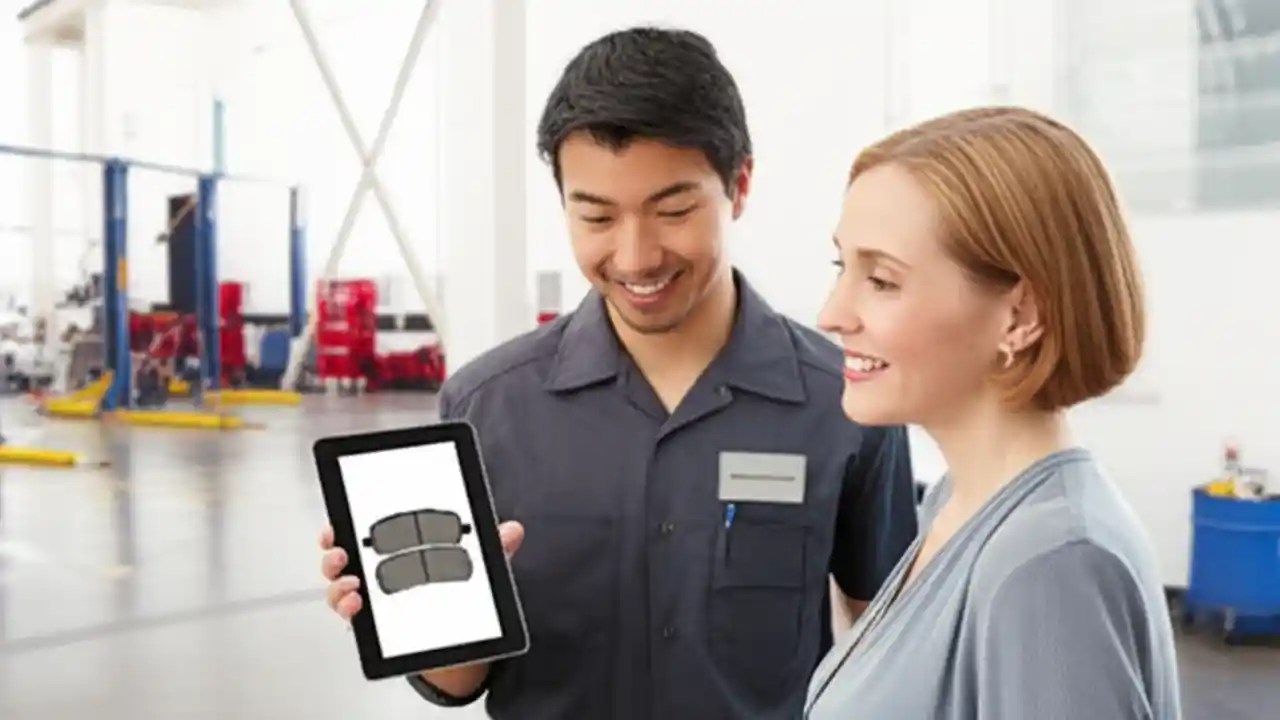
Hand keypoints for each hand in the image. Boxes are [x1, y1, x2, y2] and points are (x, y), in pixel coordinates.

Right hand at [320, 520, 525, 621]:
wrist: (459, 634)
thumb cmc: (458, 590)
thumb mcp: (477, 565)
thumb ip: (493, 547)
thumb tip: (512, 530)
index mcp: (396, 547)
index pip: (364, 531)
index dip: (343, 525)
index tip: (338, 523)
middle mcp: (377, 571)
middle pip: (341, 558)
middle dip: (333, 553)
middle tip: (341, 552)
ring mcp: (373, 598)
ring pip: (339, 588)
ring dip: (338, 585)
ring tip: (353, 584)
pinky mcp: (374, 623)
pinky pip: (351, 616)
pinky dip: (347, 610)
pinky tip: (357, 605)